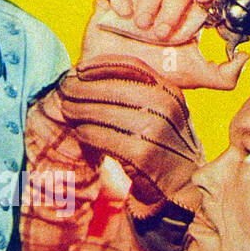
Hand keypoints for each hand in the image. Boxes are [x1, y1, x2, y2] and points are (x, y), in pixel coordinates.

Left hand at [57, 55, 201, 215]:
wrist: (185, 185)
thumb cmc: (166, 146)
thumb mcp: (164, 113)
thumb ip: (141, 93)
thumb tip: (97, 76)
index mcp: (170, 91)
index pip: (132, 66)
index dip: (101, 65)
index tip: (80, 69)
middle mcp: (165, 107)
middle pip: (113, 88)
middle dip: (83, 88)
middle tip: (64, 90)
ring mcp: (155, 131)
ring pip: (104, 112)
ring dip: (80, 110)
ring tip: (67, 109)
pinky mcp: (142, 155)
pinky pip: (104, 138)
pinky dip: (88, 134)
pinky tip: (80, 132)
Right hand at [81, 0, 247, 90]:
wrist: (117, 86)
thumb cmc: (154, 78)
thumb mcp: (193, 78)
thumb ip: (224, 74)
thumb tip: (245, 57)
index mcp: (185, 14)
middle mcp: (163, 4)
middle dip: (174, 8)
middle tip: (164, 34)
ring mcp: (137, 1)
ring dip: (150, 5)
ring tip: (142, 30)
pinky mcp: (111, 3)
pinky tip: (123, 16)